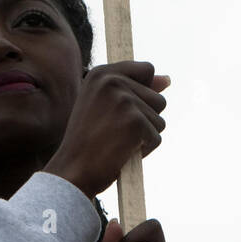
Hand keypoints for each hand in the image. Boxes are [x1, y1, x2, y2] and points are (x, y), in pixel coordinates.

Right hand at [44, 62, 168, 199]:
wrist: (72, 172)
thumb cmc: (88, 142)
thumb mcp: (104, 106)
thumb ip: (136, 88)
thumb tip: (168, 79)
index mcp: (101, 73)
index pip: (147, 70)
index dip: (144, 93)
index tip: (123, 111)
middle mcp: (112, 81)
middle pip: (158, 98)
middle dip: (143, 120)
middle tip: (113, 132)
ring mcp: (124, 100)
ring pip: (159, 119)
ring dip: (144, 135)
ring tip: (117, 142)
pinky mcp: (135, 122)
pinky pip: (156, 137)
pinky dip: (144, 150)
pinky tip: (121, 153)